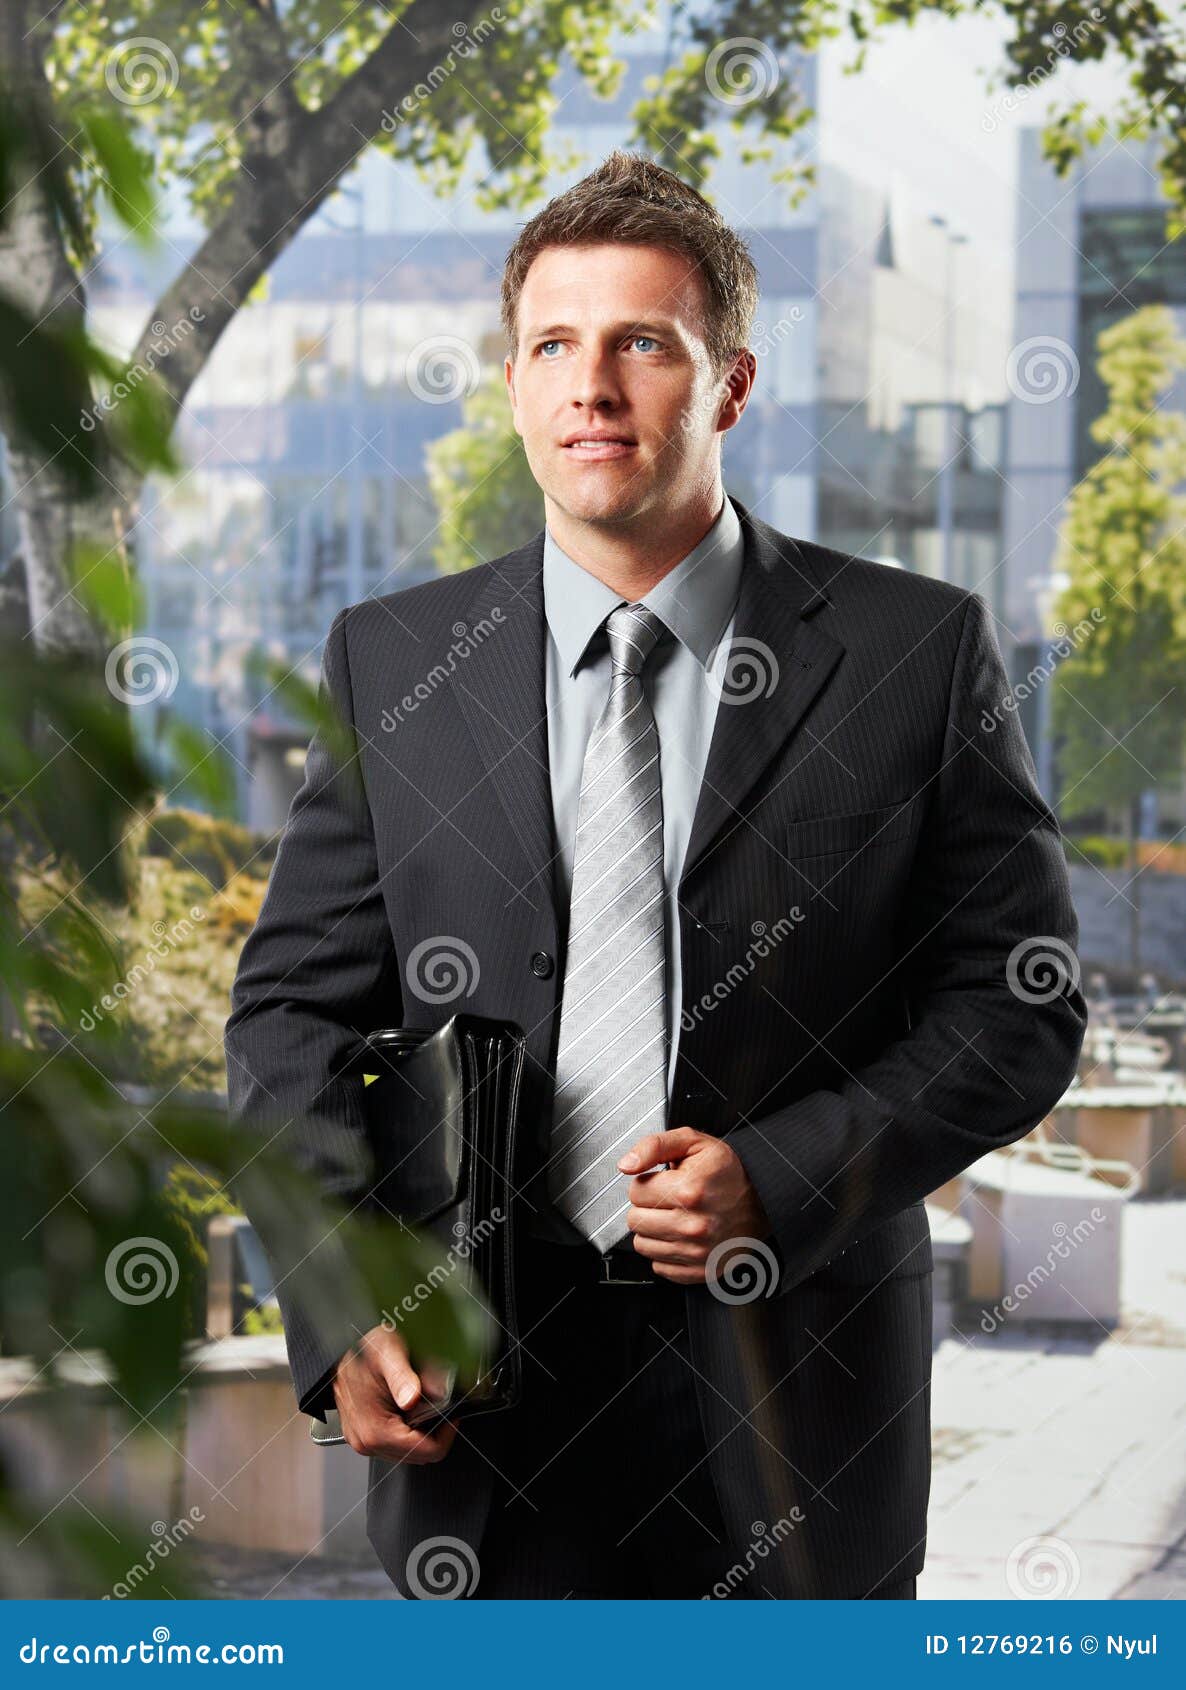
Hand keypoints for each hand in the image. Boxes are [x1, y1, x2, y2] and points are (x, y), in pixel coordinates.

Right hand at [332, 1325, 459, 1462]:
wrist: (340, 1353)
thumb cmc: (362, 1351)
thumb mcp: (389, 1353)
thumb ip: (405, 1376)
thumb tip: (426, 1395)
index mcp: (375, 1430)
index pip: (427, 1452)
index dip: (447, 1433)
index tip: (451, 1412)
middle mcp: (367, 1442)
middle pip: (419, 1455)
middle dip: (434, 1431)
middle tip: (438, 1403)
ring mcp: (364, 1442)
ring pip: (409, 1452)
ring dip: (422, 1432)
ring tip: (422, 1403)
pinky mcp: (364, 1437)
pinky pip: (396, 1445)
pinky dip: (408, 1430)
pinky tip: (408, 1409)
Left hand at [616, 1126, 771, 1283]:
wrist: (765, 1199)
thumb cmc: (728, 1170)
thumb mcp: (693, 1142)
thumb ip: (653, 1146)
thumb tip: (626, 1165)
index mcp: (689, 1191)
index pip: (635, 1192)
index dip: (647, 1183)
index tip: (664, 1182)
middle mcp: (693, 1225)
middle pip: (635, 1221)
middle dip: (647, 1207)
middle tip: (669, 1199)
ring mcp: (698, 1252)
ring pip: (643, 1245)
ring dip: (654, 1231)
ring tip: (675, 1216)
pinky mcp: (702, 1270)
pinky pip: (659, 1267)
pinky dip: (666, 1252)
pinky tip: (682, 1236)